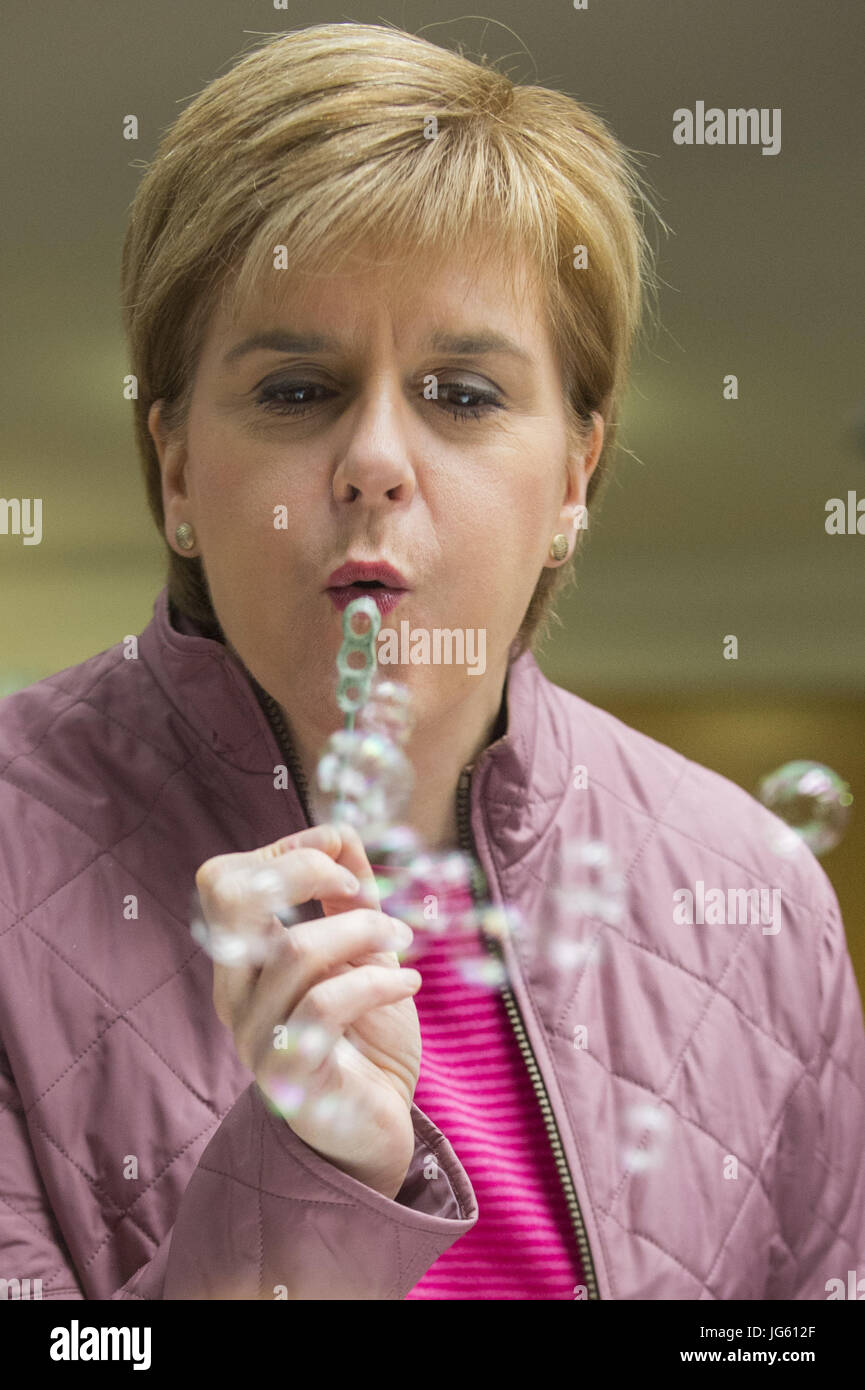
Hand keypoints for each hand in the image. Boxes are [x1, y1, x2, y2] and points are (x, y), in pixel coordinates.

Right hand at [195, 823, 421, 1198]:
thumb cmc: (366, 1038)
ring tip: (402, 943)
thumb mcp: (360, 955)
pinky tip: (410, 985)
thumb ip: (348, 900)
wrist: (373, 1130)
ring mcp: (255, 1035)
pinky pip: (326, 1004)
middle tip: (357, 887)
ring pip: (296, 948)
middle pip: (230, 895)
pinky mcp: (290, 1073)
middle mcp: (235, 993)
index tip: (347, 859)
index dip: (288, 849)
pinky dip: (378, 982)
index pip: (225, 878)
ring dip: (365, 931)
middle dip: (303, 868)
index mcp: (242, 959)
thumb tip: (345, 838)